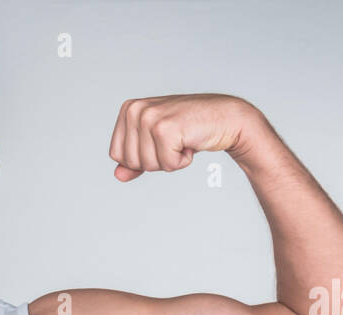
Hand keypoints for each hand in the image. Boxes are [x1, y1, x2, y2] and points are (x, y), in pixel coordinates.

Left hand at [109, 94, 255, 180]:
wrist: (225, 118)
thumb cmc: (190, 129)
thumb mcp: (156, 143)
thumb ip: (135, 159)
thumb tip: (118, 175)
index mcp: (129, 109)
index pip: (117, 155)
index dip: (141, 158)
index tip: (161, 142)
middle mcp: (135, 110)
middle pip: (131, 162)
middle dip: (155, 160)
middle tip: (174, 141)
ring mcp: (149, 117)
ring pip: (147, 165)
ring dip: (169, 160)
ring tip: (182, 140)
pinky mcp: (165, 128)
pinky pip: (166, 165)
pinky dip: (181, 161)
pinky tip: (190, 142)